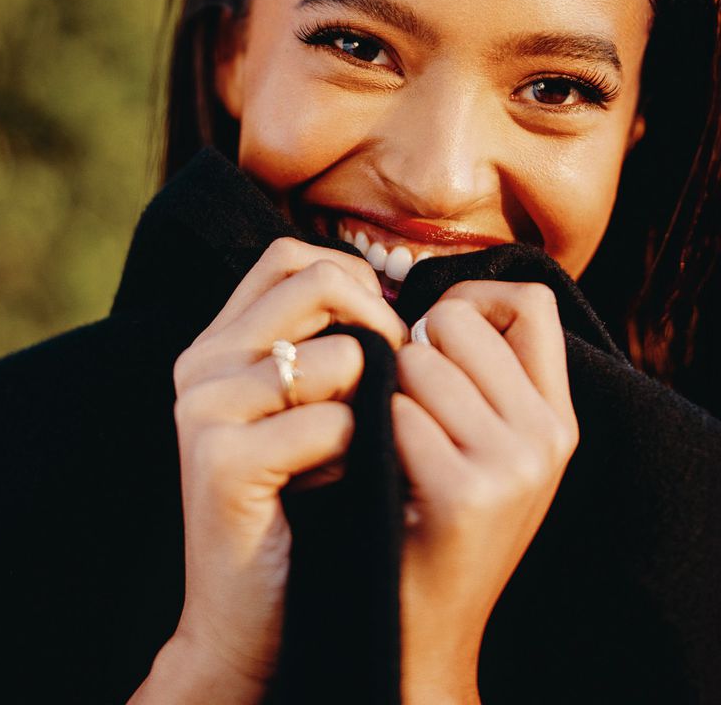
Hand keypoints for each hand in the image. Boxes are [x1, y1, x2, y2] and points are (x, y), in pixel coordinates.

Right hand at [129, 237, 406, 704]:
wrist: (244, 613)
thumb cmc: (294, 500)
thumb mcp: (302, 406)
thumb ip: (323, 342)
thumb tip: (391, 293)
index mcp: (218, 341)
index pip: (290, 256)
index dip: (352, 279)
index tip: (383, 330)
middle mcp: (201, 361)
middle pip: (319, 284)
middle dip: (380, 325)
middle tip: (395, 376)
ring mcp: (205, 408)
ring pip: (341, 357)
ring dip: (369, 406)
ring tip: (350, 452)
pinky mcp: (222, 461)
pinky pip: (334, 425)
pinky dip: (355, 457)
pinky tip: (332, 488)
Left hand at [393, 281, 578, 704]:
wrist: (424, 631)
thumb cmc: (438, 518)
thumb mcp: (490, 445)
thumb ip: (484, 374)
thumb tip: (439, 300)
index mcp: (556, 416)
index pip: (529, 302)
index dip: (472, 299)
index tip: (433, 333)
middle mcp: (547, 435)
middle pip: (460, 320)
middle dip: (414, 344)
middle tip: (402, 395)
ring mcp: (512, 466)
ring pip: (417, 361)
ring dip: (386, 390)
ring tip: (390, 438)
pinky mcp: (464, 495)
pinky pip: (395, 413)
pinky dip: (373, 430)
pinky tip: (377, 467)